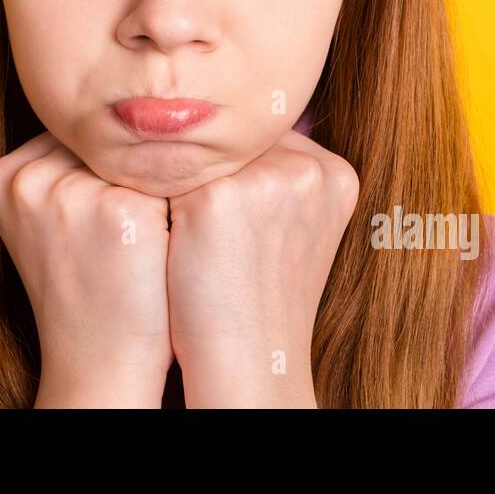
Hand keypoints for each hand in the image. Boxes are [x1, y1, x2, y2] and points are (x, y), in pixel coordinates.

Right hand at [0, 131, 173, 406]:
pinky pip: (168, 180)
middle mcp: (28, 180)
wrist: (101, 359)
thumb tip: (114, 107)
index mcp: (2, 177)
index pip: (69, 136)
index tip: (118, 192)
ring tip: (166, 214)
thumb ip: (61, 166)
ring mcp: (72, 194)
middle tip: (144, 204)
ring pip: (137, 156)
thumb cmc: (84, 286)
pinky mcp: (121, 211)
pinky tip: (179, 226)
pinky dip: (182, 198)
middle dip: (129, 165)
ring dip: (160, 176)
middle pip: (102, 142)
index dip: (104, 161)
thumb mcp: (51, 220)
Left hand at [165, 129, 358, 406]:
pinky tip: (164, 232)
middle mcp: (309, 169)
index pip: (267, 141)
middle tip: (201, 219)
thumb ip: (277, 175)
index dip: (237, 171)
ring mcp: (265, 179)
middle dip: (213, 171)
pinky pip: (169, 177)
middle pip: (236, 144)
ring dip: (183, 181)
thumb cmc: (261, 296)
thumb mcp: (292, 227)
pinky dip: (159, 202)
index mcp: (335, 174)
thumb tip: (231, 134)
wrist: (248, 359)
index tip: (226, 209)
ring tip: (183, 229)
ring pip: (202, 156)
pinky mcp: (216, 197)